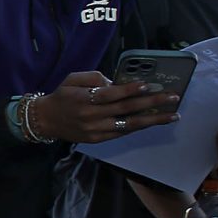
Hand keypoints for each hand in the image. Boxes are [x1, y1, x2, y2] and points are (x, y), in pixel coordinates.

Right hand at [29, 71, 180, 144]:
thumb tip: (116, 82)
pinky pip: (123, 133)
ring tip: (172, 115)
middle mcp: (91, 116)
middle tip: (172, 98)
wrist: (45, 120)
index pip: (111, 95)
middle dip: (151, 103)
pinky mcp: (98, 139)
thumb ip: (94, 78)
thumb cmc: (61, 96)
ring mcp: (96, 130)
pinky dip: (140, 127)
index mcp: (84, 99)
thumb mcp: (72, 79)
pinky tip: (154, 121)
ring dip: (153, 120)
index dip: (129, 90)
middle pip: (126, 109)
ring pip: (129, 125)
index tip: (148, 86)